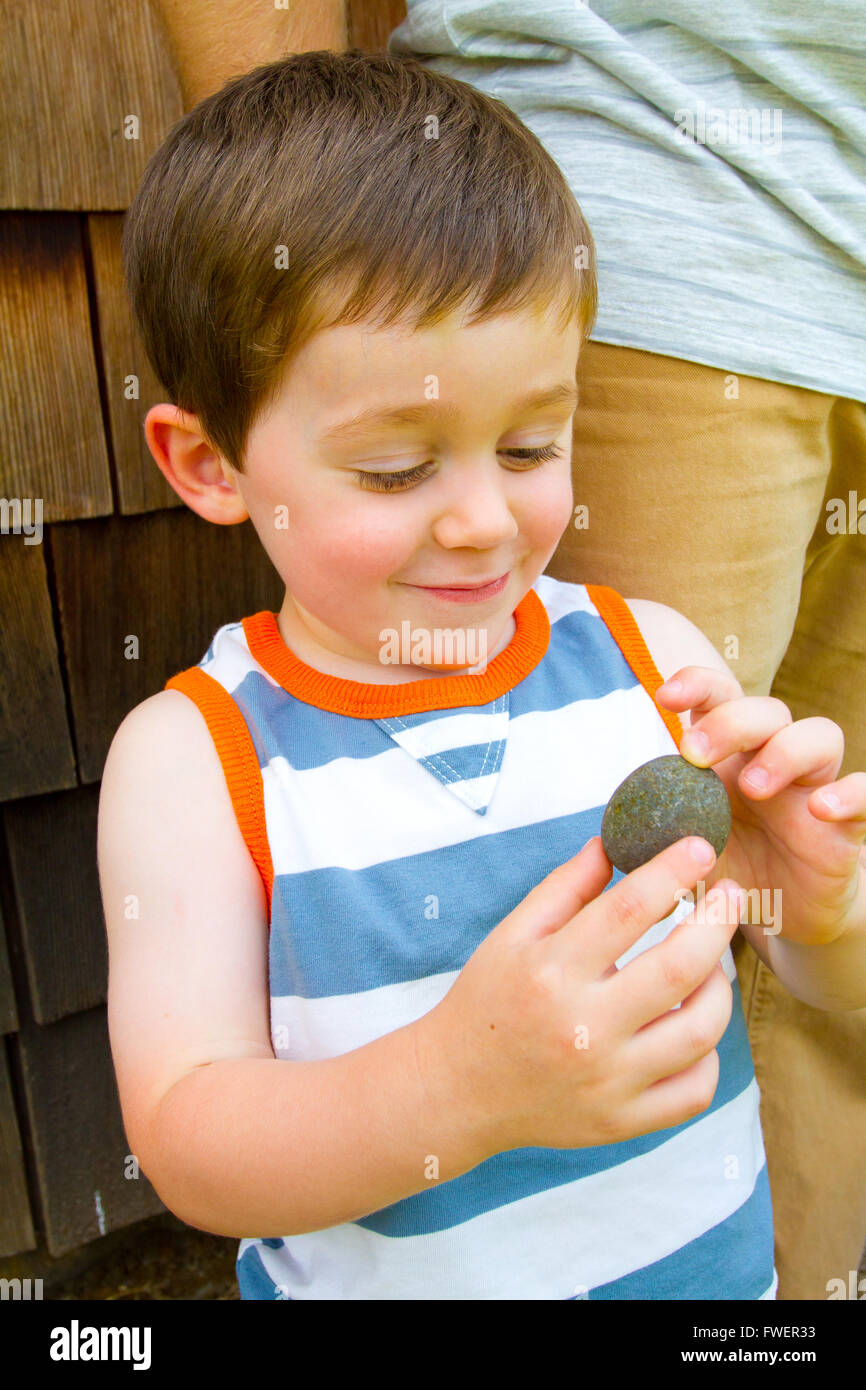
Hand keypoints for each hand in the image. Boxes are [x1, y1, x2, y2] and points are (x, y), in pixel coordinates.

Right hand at [421, 834, 743, 1156]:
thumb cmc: (488, 1000)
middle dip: (719, 920)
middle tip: (731, 894)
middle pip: (680, 967)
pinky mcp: (621, 1121)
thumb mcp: (512, 935)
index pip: (628, 910)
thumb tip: (613, 843)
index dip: (672, 871)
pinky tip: (692, 1026)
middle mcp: (583, 1029)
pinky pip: (695, 1089)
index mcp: (551, 973)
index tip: (699, 846)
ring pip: (701, 1031)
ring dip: (720, 986)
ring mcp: (607, 1082)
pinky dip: (708, 1054)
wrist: (457, 1089)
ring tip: (710, 963)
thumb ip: (565, 888)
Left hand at [655, 669, 865, 945]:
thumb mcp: (687, 853)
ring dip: (785, 751)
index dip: (696, 684)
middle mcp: (774, 758)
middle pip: (766, 709)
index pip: (720, 697)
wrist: (788, 915)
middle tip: (695, 753)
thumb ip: (655, 838)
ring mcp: (815, 786)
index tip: (664, 697)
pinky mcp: (848, 823)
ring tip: (755, 786)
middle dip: (730, 721)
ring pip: (819, 734)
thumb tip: (603, 841)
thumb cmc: (732, 868)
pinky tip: (821, 808)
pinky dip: (850, 792)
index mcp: (730, 754)